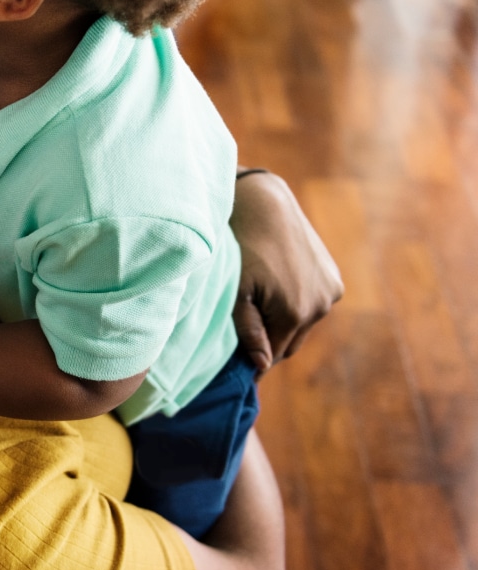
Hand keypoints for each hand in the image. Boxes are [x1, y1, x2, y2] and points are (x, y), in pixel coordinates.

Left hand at [231, 171, 343, 373]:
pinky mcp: (334, 278)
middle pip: (290, 342)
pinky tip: (277, 284)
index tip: (235, 358)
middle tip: (244, 326)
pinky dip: (298, 304)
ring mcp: (331, 291)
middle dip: (269, 340)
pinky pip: (313, 305)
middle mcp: (320, 306)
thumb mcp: (235, 291)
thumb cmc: (240, 248)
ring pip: (303, 324)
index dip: (253, 357)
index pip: (273, 354)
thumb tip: (262, 365)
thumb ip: (248, 330)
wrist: (264, 204)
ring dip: (284, 322)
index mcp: (295, 313)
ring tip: (259, 299)